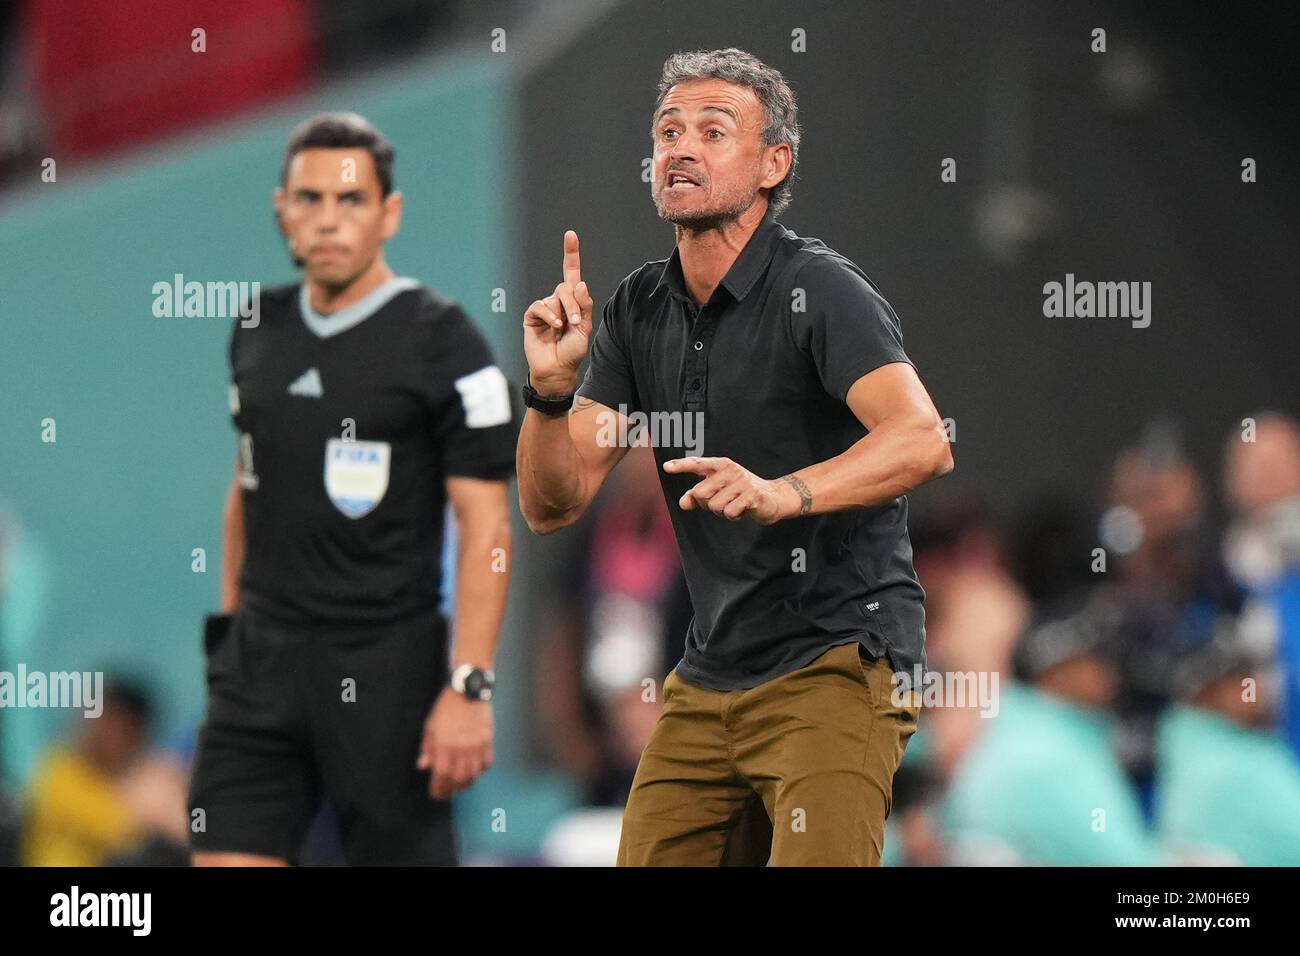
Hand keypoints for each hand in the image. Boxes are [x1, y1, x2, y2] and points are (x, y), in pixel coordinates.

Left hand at [416, 687, 493, 799]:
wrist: (467, 691)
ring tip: (460, 783)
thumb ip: (427, 748)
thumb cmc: (446, 708)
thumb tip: (423, 766)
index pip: (441, 776)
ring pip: (474, 774)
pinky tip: (474, 769)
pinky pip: (486, 763)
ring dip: (466, 783)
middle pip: (459, 780)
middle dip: (452, 789)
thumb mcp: (431, 727)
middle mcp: (461, 749)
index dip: (439, 789)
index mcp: (444, 746)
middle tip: (448, 791)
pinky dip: (480, 770)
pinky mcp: (488, 741)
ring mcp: (476, 746)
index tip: (436, 794)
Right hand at [523, 230, 593, 395]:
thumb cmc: (572, 351)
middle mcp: (558, 301)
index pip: (571, 273)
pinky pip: (541, 306)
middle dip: (573, 304)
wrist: (558, 369)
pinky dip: (549, 315)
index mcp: (573, 302)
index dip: (571, 254)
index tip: (570, 235)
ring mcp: (545, 308)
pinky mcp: (532, 316)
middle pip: (566, 287)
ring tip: (563, 329)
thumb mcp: (584, 328)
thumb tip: (579, 282)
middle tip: (575, 323)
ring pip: (555, 297)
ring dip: (563, 312)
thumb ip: (583, 305)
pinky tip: (553, 326)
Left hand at [663, 456, 801, 524]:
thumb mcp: (719, 492)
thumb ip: (698, 496)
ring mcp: (742, 482)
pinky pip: (729, 512)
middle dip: (707, 504)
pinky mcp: (751, 495)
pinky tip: (742, 510)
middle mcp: (731, 470)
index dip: (681, 465)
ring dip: (722, 511)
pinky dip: (733, 516)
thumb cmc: (741, 493)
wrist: (773, 497)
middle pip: (701, 493)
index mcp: (721, 465)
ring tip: (734, 505)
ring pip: (714, 505)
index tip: (666, 467)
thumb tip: (683, 503)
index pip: (697, 463)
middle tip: (722, 502)